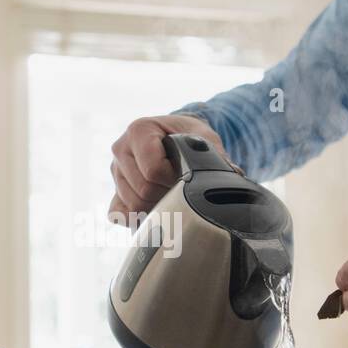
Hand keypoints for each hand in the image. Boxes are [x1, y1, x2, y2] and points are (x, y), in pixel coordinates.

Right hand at [108, 114, 231, 221]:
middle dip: (167, 194)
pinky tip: (155, 208)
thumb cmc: (190, 138)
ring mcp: (116, 172)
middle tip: (180, 186)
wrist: (177, 138)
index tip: (185, 174)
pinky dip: (138, 218)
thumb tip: (232, 175)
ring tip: (170, 193)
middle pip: (142, 191)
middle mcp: (121, 149)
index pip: (152, 171)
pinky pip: (120, 215)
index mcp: (139, 130)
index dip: (174, 179)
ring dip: (156, 206)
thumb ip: (215, 157)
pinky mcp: (115, 191)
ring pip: (134, 206)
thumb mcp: (205, 139)